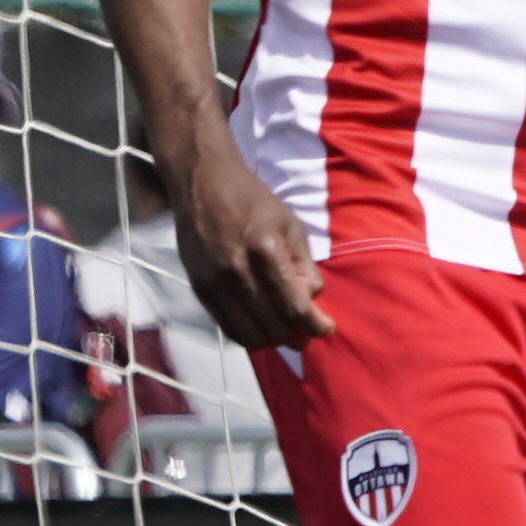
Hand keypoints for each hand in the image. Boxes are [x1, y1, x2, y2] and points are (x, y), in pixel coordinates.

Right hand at [169, 153, 335, 349]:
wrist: (204, 184)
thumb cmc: (253, 201)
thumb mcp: (290, 224)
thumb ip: (303, 264)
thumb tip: (311, 300)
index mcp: (266, 251)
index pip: (294, 306)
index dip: (315, 325)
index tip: (326, 329)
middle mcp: (237, 270)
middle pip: (273, 325)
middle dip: (296, 337)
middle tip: (307, 335)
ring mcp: (214, 282)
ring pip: (249, 334)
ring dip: (273, 341)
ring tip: (285, 334)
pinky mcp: (199, 288)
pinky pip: (226, 327)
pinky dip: (248, 336)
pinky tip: (261, 329)